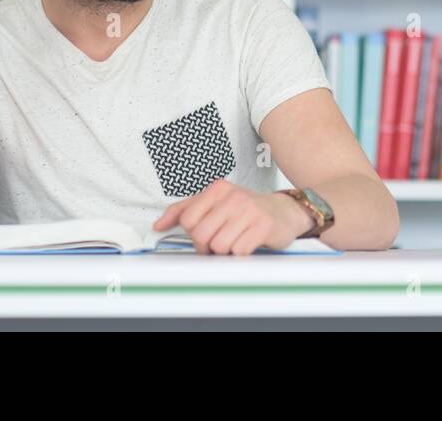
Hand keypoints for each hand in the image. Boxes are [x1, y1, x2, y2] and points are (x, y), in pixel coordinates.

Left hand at [152, 179, 313, 255]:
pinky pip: (238, 251)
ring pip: (219, 246)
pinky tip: (247, 243)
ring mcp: (249, 210)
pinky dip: (240, 253)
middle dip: (207, 246)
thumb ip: (184, 211)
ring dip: (225, 250)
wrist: (282, 212)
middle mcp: (232, 196)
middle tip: (219, 242)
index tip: (204, 233)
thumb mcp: (214, 203)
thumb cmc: (245, 209)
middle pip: (201, 235)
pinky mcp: (263, 226)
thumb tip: (158, 225)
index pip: (188, 219)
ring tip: (235, 240)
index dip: (193, 233)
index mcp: (217, 189)